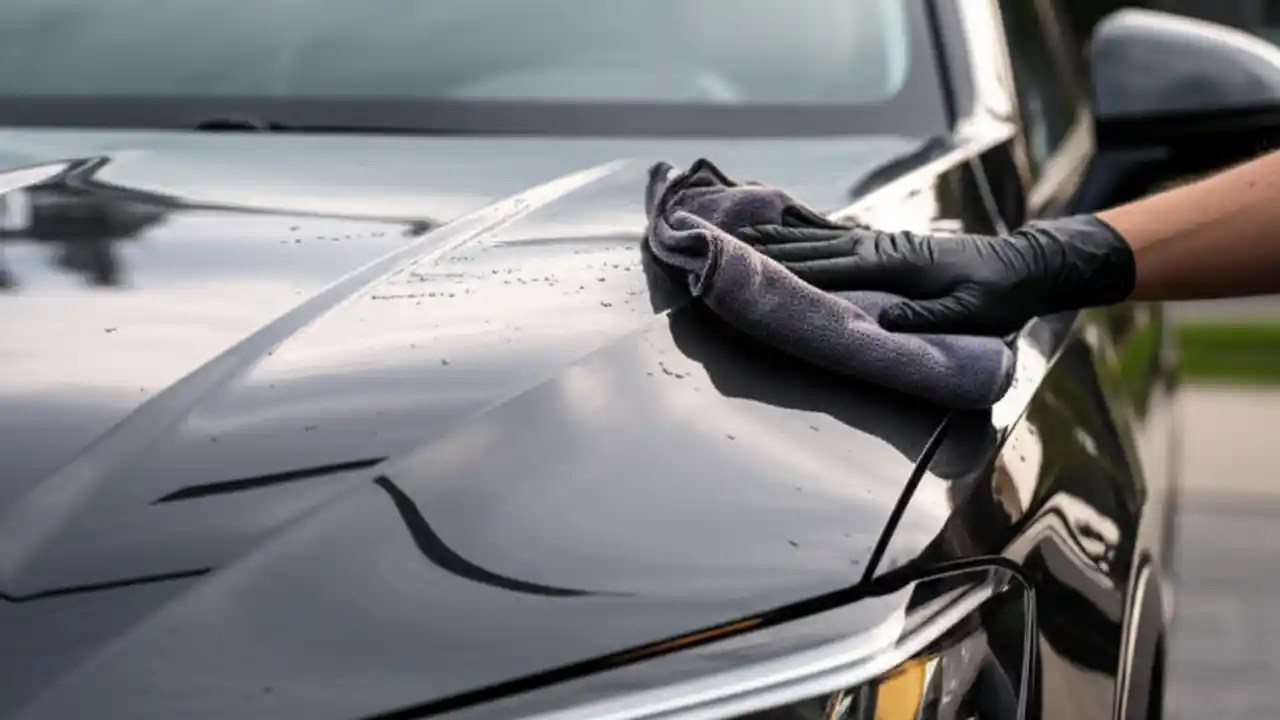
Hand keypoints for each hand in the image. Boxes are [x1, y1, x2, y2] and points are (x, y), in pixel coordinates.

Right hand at [737, 215, 1134, 335]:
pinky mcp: (888, 243)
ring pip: (822, 237)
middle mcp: (882, 247)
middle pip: (816, 247)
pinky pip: (838, 234)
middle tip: (729, 244)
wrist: (1024, 265)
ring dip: (782, 237)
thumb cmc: (998, 297)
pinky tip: (788, 228)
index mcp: (897, 267)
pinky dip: (808, 229)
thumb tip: (883, 321)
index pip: (833, 270)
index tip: (752, 269)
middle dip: (772, 248)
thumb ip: (928, 318)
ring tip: (744, 233)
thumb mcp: (971, 314)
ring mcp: (883, 242)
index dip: (791, 270)